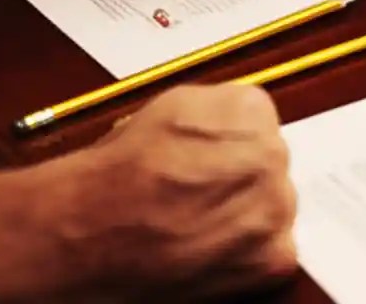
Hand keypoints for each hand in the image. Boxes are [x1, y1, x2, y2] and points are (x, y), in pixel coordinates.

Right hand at [59, 85, 297, 301]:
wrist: (88, 233)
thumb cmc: (118, 173)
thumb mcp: (170, 109)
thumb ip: (218, 113)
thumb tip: (235, 124)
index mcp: (251, 109)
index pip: (259, 123)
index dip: (228, 143)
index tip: (204, 157)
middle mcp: (273, 154)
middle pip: (269, 165)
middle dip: (240, 178)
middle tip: (197, 195)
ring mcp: (277, 207)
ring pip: (272, 208)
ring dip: (245, 216)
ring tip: (196, 224)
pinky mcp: (275, 256)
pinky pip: (275, 251)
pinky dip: (247, 255)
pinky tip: (208, 250)